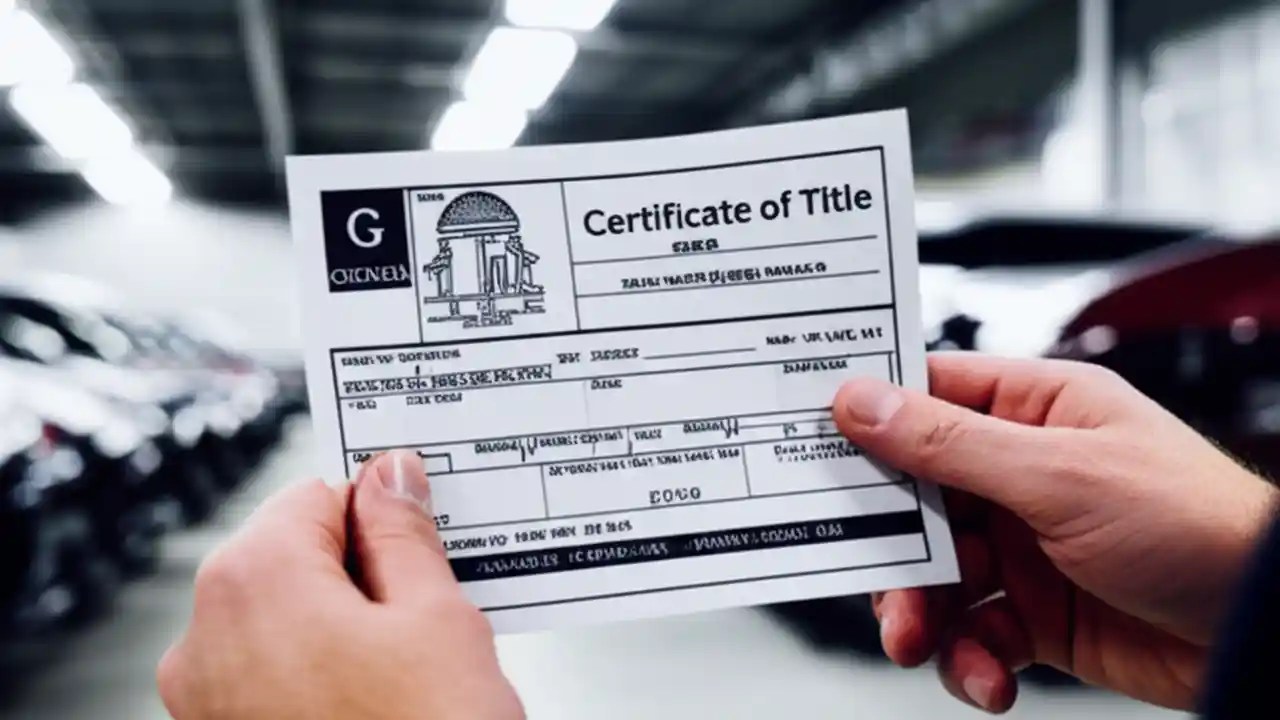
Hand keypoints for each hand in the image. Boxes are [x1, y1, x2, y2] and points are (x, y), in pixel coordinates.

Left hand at [157, 451, 522, 719]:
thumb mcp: (436, 619)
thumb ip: (403, 533)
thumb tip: (390, 477)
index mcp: (252, 580)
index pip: (317, 495)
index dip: (381, 510)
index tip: (421, 533)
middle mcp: (205, 638)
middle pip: (292, 558)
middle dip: (363, 573)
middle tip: (430, 610)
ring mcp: (203, 700)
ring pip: (282, 620)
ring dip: (343, 625)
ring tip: (409, 669)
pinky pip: (268, 674)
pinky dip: (317, 672)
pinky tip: (377, 701)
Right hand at [832, 353, 1276, 713]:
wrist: (1265, 633)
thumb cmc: (1197, 524)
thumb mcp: (1057, 476)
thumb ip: (948, 443)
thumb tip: (862, 403)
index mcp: (1036, 409)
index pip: (928, 395)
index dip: (869, 420)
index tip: (813, 446)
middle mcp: (1023, 471)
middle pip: (916, 498)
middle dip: (891, 547)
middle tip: (878, 581)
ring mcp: (1026, 544)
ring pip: (935, 572)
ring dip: (923, 613)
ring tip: (925, 645)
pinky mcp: (1037, 611)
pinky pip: (972, 631)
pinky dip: (969, 658)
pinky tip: (989, 677)